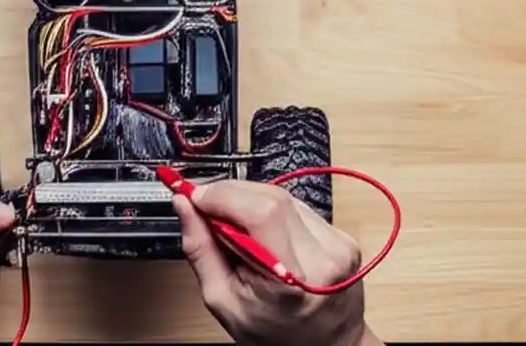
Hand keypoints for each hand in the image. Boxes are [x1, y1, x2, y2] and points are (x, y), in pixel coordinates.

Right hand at [172, 181, 380, 345]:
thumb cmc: (275, 335)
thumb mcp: (223, 301)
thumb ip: (200, 249)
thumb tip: (183, 205)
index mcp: (291, 280)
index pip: (259, 212)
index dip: (222, 196)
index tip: (194, 196)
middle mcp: (321, 257)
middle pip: (270, 197)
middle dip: (230, 194)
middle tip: (207, 207)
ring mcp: (336, 244)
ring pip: (283, 196)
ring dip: (250, 200)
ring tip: (236, 226)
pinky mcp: (341, 236)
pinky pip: (297, 206)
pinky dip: (272, 210)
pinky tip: (263, 231)